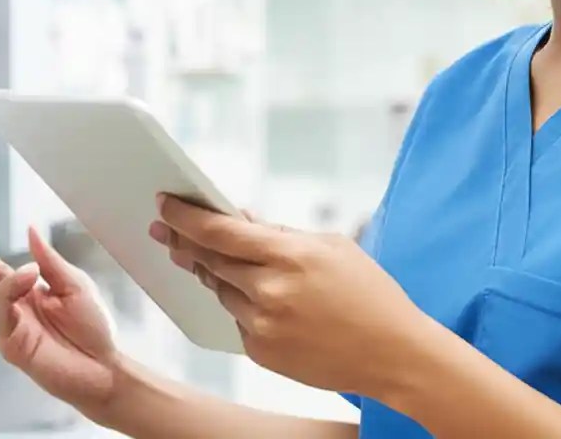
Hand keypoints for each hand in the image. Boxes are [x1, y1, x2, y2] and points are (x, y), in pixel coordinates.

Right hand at [0, 227, 124, 415]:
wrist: (104, 366)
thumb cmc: (92, 327)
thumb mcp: (73, 284)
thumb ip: (49, 260)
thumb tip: (30, 229)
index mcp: (28, 292)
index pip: (0, 271)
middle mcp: (15, 309)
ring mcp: (12, 328)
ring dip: (8, 279)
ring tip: (31, 270)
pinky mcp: (12, 346)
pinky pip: (1, 317)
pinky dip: (9, 295)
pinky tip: (27, 281)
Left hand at [149, 195, 429, 397]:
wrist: (395, 355)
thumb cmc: (369, 295)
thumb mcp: (330, 247)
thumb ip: (280, 233)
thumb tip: (237, 219)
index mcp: (288, 256)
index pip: (218, 231)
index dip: (185, 216)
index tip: (164, 205)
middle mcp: (270, 291)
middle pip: (209, 261)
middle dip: (184, 243)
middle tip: (164, 231)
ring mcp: (263, 326)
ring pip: (221, 291)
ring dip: (216, 275)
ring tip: (219, 263)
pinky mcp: (261, 352)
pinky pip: (237, 320)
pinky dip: (244, 307)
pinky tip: (265, 303)